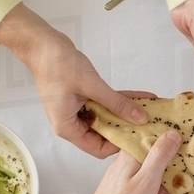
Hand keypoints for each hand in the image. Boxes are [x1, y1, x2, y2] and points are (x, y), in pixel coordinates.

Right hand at [0, 4, 146, 156]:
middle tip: (150, 126)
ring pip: (106, 118)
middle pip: (103, 135)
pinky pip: (104, 105)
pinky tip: (141, 98)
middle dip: (126, 129)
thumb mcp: (92, 86)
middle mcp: (71, 123)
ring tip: (150, 111)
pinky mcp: (81, 99)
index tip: (139, 137)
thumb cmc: (59, 66)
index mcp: (68, 127)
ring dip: (125, 114)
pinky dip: (119, 101)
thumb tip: (140, 118)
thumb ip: (117, 103)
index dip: (118, 146)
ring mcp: (76, 111)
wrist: (42, 44)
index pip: (97, 149)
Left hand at [77, 131, 180, 193]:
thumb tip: (173, 133)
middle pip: (161, 163)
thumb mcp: (147, 179)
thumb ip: (160, 155)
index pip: (158, 141)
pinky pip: (150, 192)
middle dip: (167, 181)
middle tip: (161, 193)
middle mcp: (129, 162)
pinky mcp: (130, 191)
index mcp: (131, 154)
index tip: (177, 165)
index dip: (171, 151)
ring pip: (158, 180)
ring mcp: (129, 178)